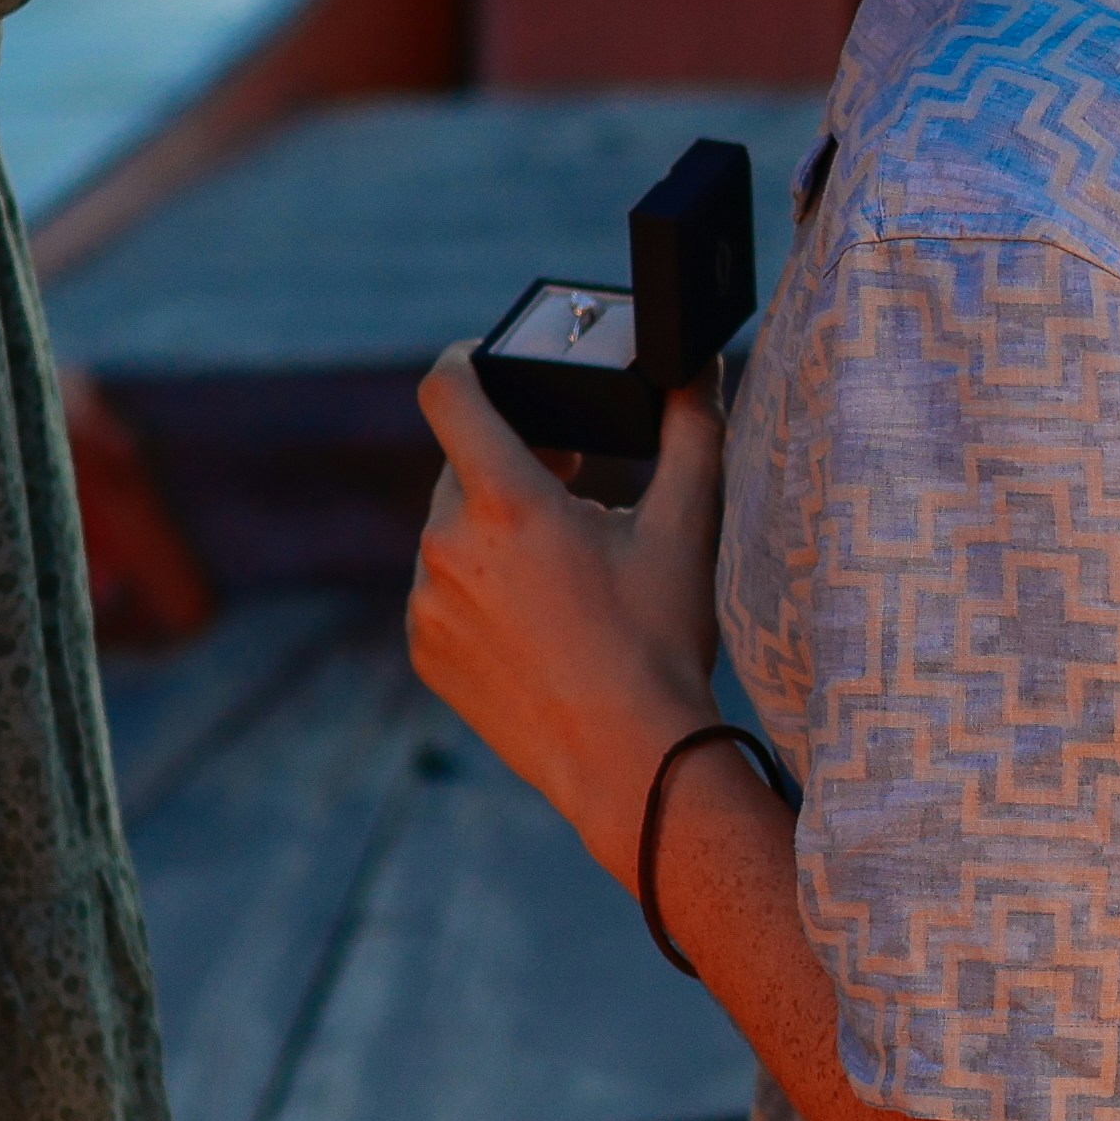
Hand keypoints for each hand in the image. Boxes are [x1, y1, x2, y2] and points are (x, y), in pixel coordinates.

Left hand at [406, 346, 721, 855]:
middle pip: (462, 467)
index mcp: (507, 504)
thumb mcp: (686, 528)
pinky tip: (533, 618)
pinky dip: (476, 589)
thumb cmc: (659, 642)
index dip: (461, 361)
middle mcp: (449, 546)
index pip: (449, 394)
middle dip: (511, 466)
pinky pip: (439, 592)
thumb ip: (693, 429)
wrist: (628, 761)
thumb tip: (697, 366)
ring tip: (558, 568)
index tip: (477, 359)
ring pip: (451, 532)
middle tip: (571, 485)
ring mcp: (427, 602)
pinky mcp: (422, 648)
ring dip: (493, 531)